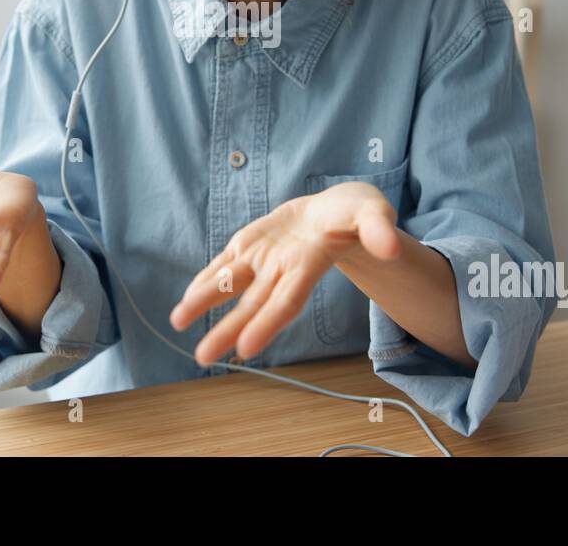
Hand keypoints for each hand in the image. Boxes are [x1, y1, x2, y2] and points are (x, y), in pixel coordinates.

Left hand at [168, 182, 401, 365]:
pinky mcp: (250, 245)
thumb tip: (390, 246)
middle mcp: (282, 269)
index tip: (246, 349)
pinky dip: (205, 281)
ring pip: (230, 284)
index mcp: (309, 265)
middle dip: (228, 329)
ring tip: (177, 322)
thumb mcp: (373, 212)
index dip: (267, 323)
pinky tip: (185, 299)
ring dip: (204, 303)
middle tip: (203, 357)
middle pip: (253, 304)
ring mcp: (263, 258)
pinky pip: (224, 264)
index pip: (287, 300)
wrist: (337, 210)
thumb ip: (378, 228)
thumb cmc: (359, 214)